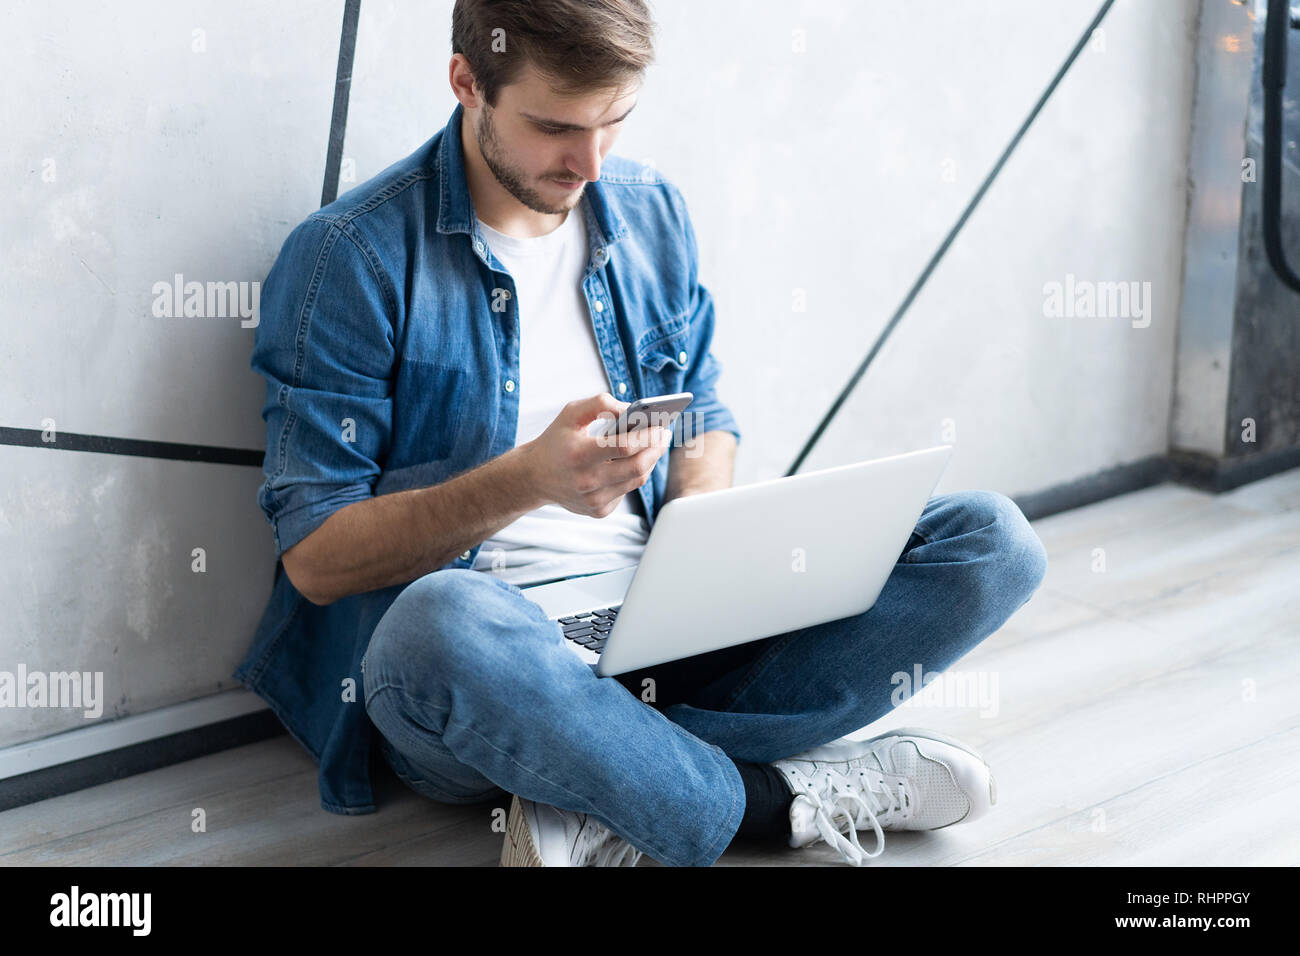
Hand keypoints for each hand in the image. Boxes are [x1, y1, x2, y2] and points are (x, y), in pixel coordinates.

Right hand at [519, 392, 671, 517]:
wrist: (534, 477)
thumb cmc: (556, 441)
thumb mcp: (571, 413)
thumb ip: (600, 404)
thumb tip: (631, 410)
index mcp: (579, 455)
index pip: (624, 447)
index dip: (647, 435)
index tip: (660, 425)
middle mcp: (586, 482)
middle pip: (637, 467)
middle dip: (656, 448)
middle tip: (664, 434)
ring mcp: (593, 500)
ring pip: (636, 480)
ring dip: (650, 460)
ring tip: (656, 444)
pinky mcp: (598, 511)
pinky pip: (626, 491)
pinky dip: (632, 475)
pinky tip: (633, 461)